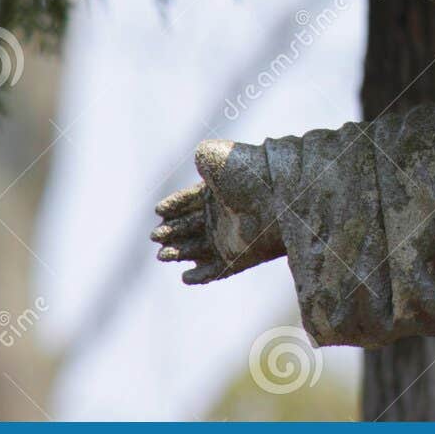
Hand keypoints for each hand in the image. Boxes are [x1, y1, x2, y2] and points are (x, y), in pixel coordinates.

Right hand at [152, 140, 282, 283]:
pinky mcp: (240, 258)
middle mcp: (224, 215)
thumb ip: (203, 158)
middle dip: (171, 231)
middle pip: (189, 225)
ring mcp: (231, 238)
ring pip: (198, 249)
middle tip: (156, 236)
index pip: (189, 201)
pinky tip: (185, 277)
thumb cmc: (247, 176)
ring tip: (163, 255)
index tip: (159, 211)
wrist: (278, 200)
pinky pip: (217, 271)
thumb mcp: (220, 159)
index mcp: (219, 192)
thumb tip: (198, 156)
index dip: (173, 206)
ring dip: (179, 253)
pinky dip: (201, 276)